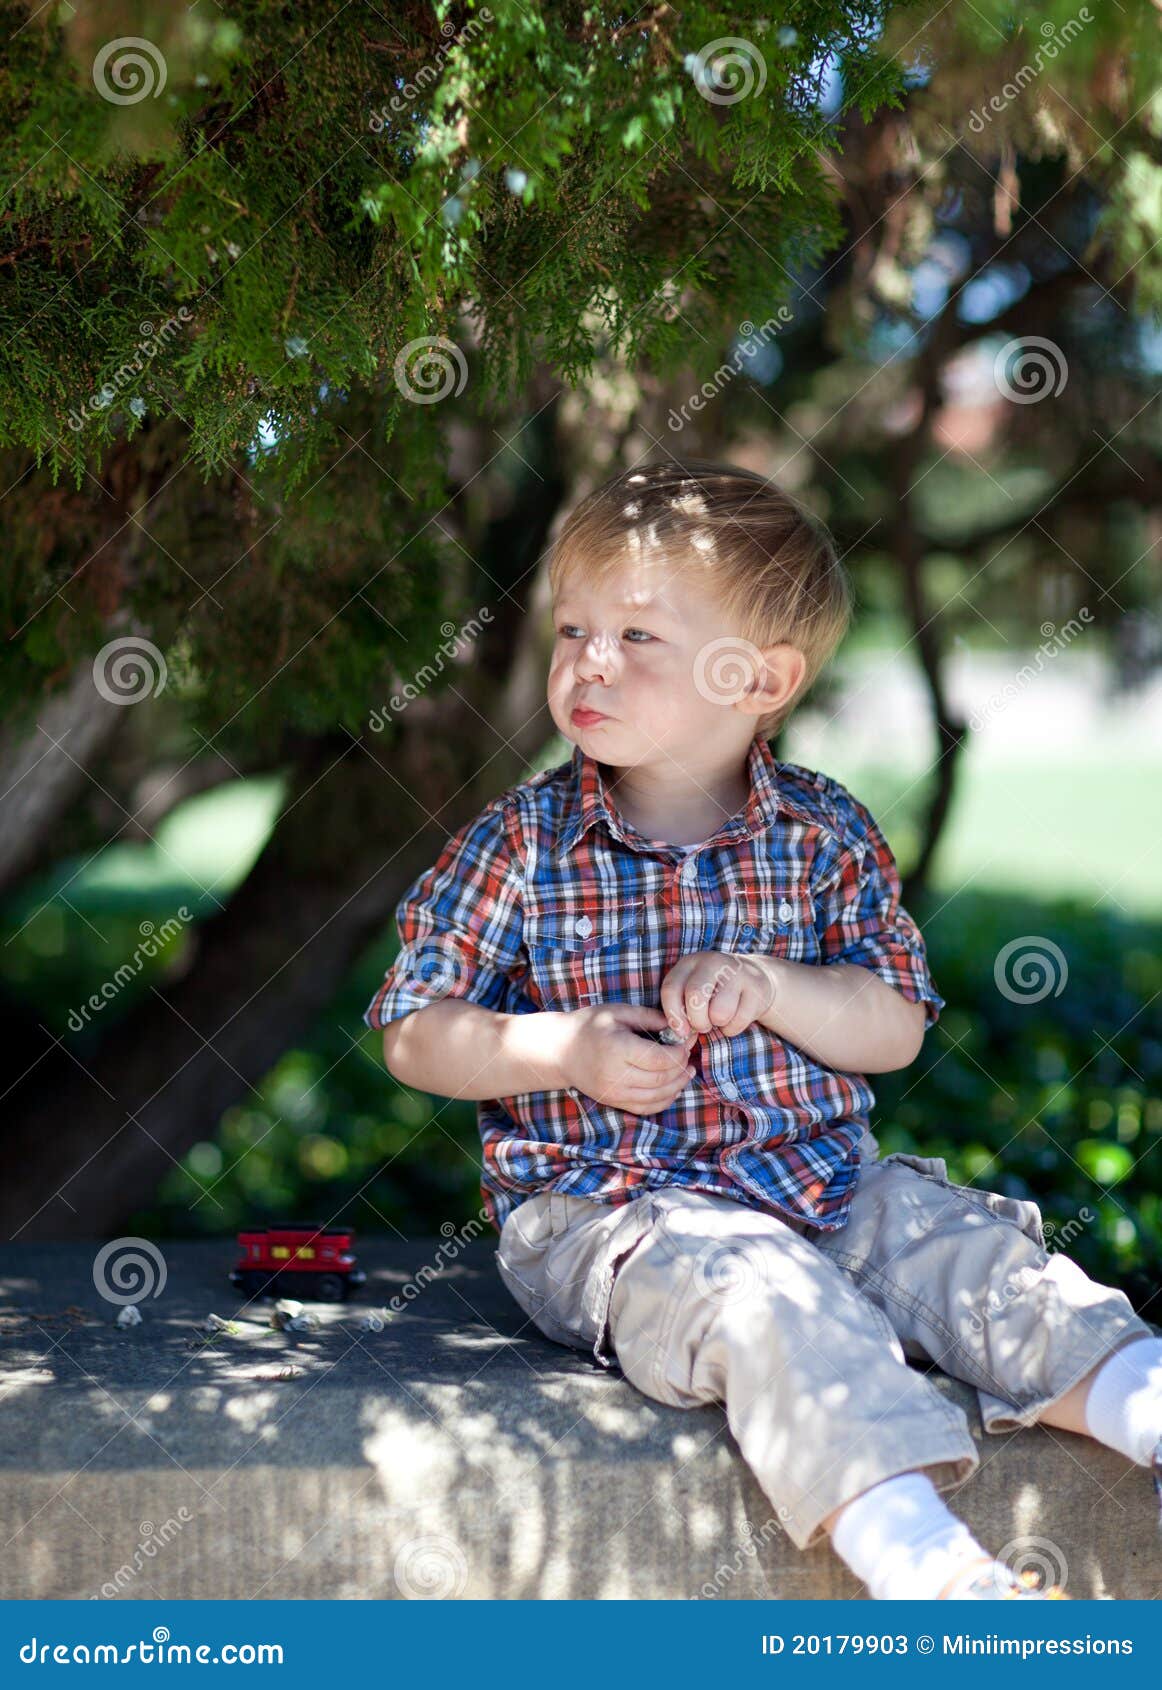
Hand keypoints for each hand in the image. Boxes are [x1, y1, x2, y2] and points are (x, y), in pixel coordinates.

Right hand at [558, 1002, 697, 1117]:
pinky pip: (646, 1108)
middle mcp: (615, 1075)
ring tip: (687, 1072)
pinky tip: (673, 1088)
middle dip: (681, 1068)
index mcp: (617, 1049)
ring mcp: (614, 1093)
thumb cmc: (589, 1026)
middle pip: (661, 1079)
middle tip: (689, 1055)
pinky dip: (664, 1100)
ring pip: (657, 1097)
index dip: (679, 1053)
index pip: (659, 1059)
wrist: (560, 1051)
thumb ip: (649, 1017)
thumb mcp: (618, 1012)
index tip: (685, 1042)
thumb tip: (678, 1024)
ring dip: (677, 1086)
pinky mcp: (614, 1102)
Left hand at [661, 951, 776, 1037]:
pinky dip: (733, 1027)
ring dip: (718, 1024)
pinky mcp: (756, 987)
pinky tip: (735, 1016)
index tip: (681, 1031)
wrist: (753, 979)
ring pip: (720, 1012)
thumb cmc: (713, 992)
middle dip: (698, 1021)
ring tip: (720, 1018)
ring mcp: (736, 972)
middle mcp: (711, 962)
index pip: (671, 989)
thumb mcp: (691, 992)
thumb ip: (680, 1007)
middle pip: (695, 996)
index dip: (674, 1015)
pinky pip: (739, 1020)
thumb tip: (680, 1032)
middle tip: (703, 1026)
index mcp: (689, 963)